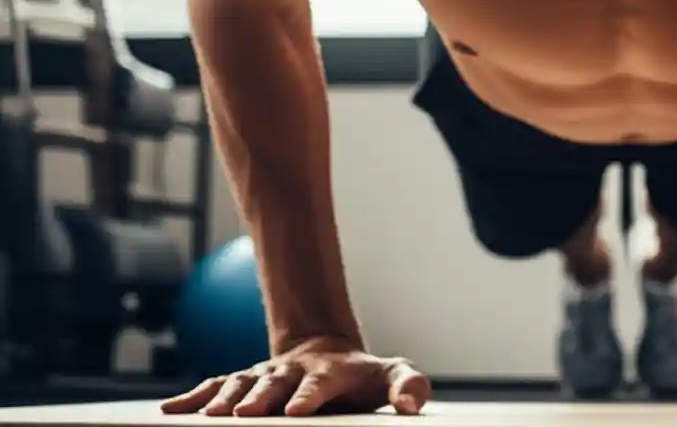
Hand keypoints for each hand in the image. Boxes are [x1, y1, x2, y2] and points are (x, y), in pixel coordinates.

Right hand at [160, 336, 430, 416]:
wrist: (329, 353)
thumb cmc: (363, 376)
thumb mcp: (390, 375)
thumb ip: (407, 385)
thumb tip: (411, 404)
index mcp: (328, 372)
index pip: (318, 385)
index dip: (308, 396)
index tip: (296, 412)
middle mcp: (291, 372)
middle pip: (272, 383)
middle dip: (258, 397)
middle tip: (242, 414)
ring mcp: (264, 375)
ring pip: (240, 384)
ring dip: (222, 399)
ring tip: (209, 416)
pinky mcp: (244, 382)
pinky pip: (215, 387)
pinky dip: (193, 398)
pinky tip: (170, 411)